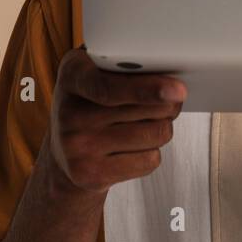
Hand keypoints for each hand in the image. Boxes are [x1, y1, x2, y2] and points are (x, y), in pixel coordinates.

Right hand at [44, 47, 188, 194]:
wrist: (64, 153)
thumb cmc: (90, 104)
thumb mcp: (97, 72)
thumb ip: (127, 67)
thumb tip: (172, 82)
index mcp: (72, 76)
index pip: (108, 86)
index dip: (146, 88)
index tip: (178, 90)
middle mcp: (70, 113)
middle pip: (148, 108)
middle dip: (169, 104)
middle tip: (166, 100)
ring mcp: (77, 147)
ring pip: (156, 133)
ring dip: (162, 128)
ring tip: (144, 124)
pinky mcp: (91, 174)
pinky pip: (150, 160)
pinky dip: (152, 153)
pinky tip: (133, 147)